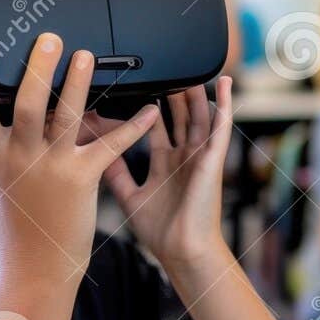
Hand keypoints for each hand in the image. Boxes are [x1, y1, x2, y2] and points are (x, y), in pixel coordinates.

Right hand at [0, 35, 157, 284]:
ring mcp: (53, 168)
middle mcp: (23, 157)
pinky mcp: (83, 179)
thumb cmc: (8, 233)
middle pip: (27, 105)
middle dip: (37, 69)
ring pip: (67, 118)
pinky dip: (133, 129)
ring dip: (79, 85)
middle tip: (49, 39)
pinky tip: (151, 111)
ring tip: (87, 56)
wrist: (36, 270)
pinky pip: (111, 148)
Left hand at [92, 77, 233, 275]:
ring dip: (194, 91)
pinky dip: (223, 104)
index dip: (147, 108)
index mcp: (165, 164)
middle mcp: (183, 157)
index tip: (135, 88)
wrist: (183, 253)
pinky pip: (220, 127)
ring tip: (188, 66)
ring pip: (198, 115)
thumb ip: (116, 174)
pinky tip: (222, 83)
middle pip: (179, 115)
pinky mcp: (212, 159)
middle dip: (172, 91)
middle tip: (161, 66)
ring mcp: (199, 157)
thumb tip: (96, 152)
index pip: (155, 126)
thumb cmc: (162, 233)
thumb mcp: (130, 197)